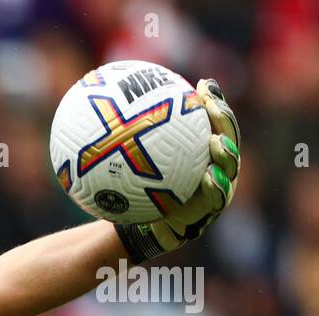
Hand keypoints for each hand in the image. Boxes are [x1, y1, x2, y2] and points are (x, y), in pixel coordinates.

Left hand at [117, 78, 240, 259]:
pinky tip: (208, 177)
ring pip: (228, 167)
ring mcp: (213, 191)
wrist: (129, 228)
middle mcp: (210, 167)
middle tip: (212, 106)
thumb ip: (117, 137)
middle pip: (226, 138)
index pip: (208, 121)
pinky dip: (215, 187)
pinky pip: (216, 199)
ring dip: (227, 152)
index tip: (203, 84)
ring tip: (217, 141)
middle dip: (224, 120)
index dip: (212, 101)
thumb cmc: (126, 190)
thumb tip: (91, 101)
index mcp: (195, 151)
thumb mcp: (118, 163)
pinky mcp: (208, 213)